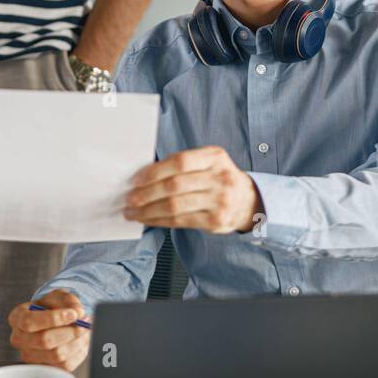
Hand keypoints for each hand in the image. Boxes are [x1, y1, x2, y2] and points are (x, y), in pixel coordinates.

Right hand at [9, 289, 90, 371]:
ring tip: (85, 330)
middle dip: (70, 331)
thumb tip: (78, 312)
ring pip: (57, 355)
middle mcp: (19, 339)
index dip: (54, 319)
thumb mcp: (59, 296)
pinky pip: (65, 366)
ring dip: (77, 341)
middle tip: (84, 322)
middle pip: (44, 341)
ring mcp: (29, 356)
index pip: (30, 322)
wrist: (54, 320)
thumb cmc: (53, 307)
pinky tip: (81, 340)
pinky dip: (78, 352)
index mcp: (17, 317)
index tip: (73, 314)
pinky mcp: (44, 368)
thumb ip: (68, 301)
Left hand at [124, 146, 263, 233]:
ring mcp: (220, 200)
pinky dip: (160, 221)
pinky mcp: (216, 220)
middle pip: (175, 185)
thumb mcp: (208, 163)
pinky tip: (148, 219)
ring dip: (149, 210)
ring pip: (175, 205)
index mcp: (215, 157)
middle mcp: (220, 177)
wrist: (248, 201)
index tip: (135, 180)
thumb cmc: (218, 179)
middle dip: (146, 193)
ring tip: (133, 212)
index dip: (154, 171)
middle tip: (129, 198)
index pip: (180, 161)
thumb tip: (144, 175)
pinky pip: (181, 221)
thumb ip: (182, 165)